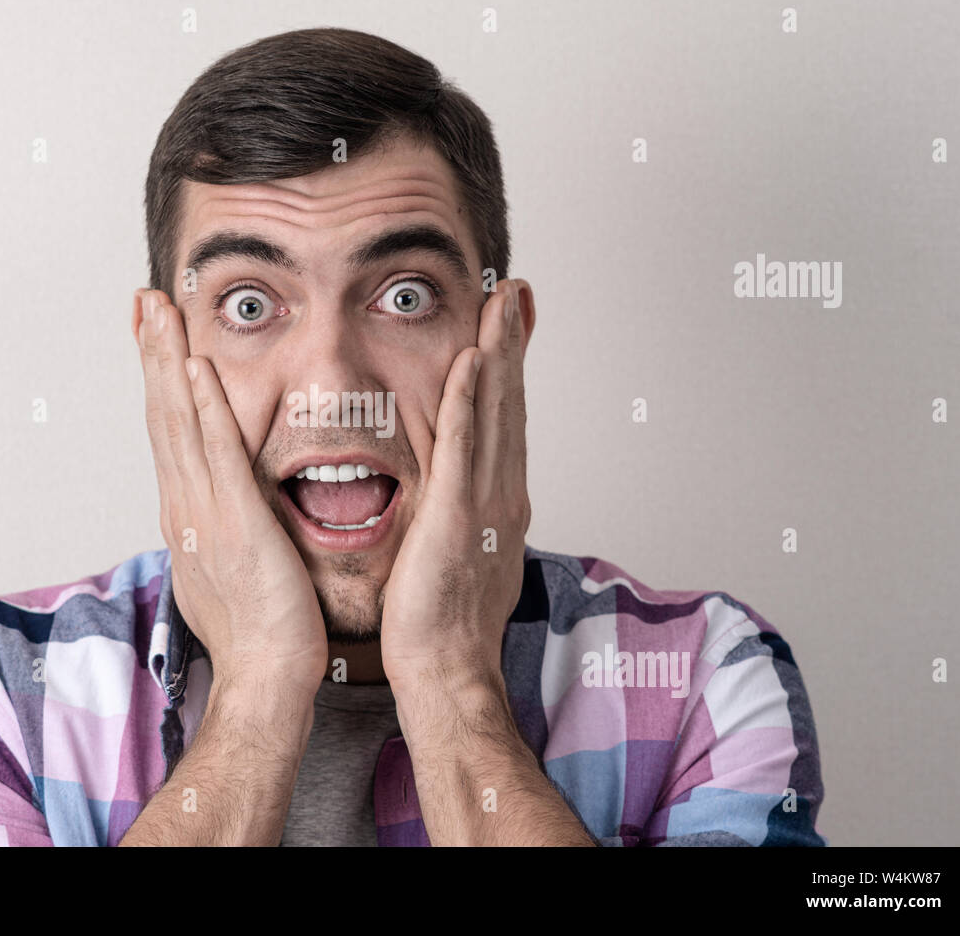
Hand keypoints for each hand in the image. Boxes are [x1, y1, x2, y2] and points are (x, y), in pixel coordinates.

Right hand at [133, 288, 327, 702]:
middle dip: (151, 354)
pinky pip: (218, 456)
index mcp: (187, 514)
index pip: (168, 432)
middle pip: (162, 415)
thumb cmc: (262, 629)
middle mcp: (185, 507)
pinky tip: (196, 369)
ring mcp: (205, 514)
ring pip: (180, 423)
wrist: (266, 676)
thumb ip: (222, 526)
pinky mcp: (236, 524)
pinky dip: (204, 409)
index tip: (154, 335)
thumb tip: (218, 508)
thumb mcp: (231, 565)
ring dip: (166, 362)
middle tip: (143, 301)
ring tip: (158, 311)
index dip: (158, 379)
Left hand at [379, 279, 530, 696]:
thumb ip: (459, 512)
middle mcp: (501, 492)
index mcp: (497, 499)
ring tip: (502, 302)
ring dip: (499, 353)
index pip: (503, 420)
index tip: (508, 324)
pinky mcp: (458, 518)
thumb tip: (454, 493)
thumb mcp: (458, 551)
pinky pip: (463, 449)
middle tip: (516, 291)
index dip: (508, 368)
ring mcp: (485, 503)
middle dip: (513, 344)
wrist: (446, 668)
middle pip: (509, 404)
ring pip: (494, 414)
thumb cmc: (443, 620)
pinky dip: (469, 402)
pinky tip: (471, 361)